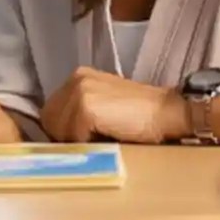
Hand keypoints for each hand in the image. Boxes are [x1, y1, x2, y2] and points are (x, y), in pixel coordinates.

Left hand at [40, 67, 187, 143]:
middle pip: (49, 120)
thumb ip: (80, 112)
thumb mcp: (105, 107)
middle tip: (94, 139)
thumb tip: (61, 134)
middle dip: (67, 135)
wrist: (169, 113)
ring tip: (103, 137)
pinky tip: (108, 137)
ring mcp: (80, 91)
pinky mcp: (86, 107)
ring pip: (59, 130)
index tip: (82, 137)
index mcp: (79, 76)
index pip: (51, 111)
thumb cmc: (141, 116)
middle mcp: (76, 78)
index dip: (63, 129)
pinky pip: (74, 136)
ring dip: (78, 140)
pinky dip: (89, 143)